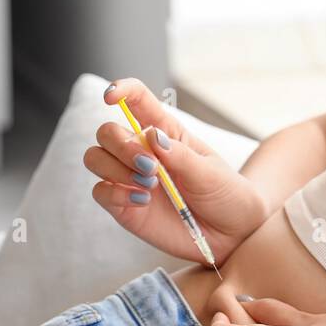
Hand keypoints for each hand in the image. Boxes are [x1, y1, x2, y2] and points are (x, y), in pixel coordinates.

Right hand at [84, 77, 267, 265]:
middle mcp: (142, 151)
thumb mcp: (211, 173)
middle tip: (152, 168)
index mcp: (166, 133)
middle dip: (122, 146)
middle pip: (107, 132)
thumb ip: (180, 156)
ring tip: (150, 186)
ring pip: (95, 158)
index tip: (111, 97)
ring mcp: (130, 178)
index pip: (137, 101)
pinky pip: (100, 191)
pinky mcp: (124, 205)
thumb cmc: (225, 195)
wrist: (231, 234)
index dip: (121, 91)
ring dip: (116, 168)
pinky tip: (143, 201)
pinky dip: (116, 193)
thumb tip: (151, 135)